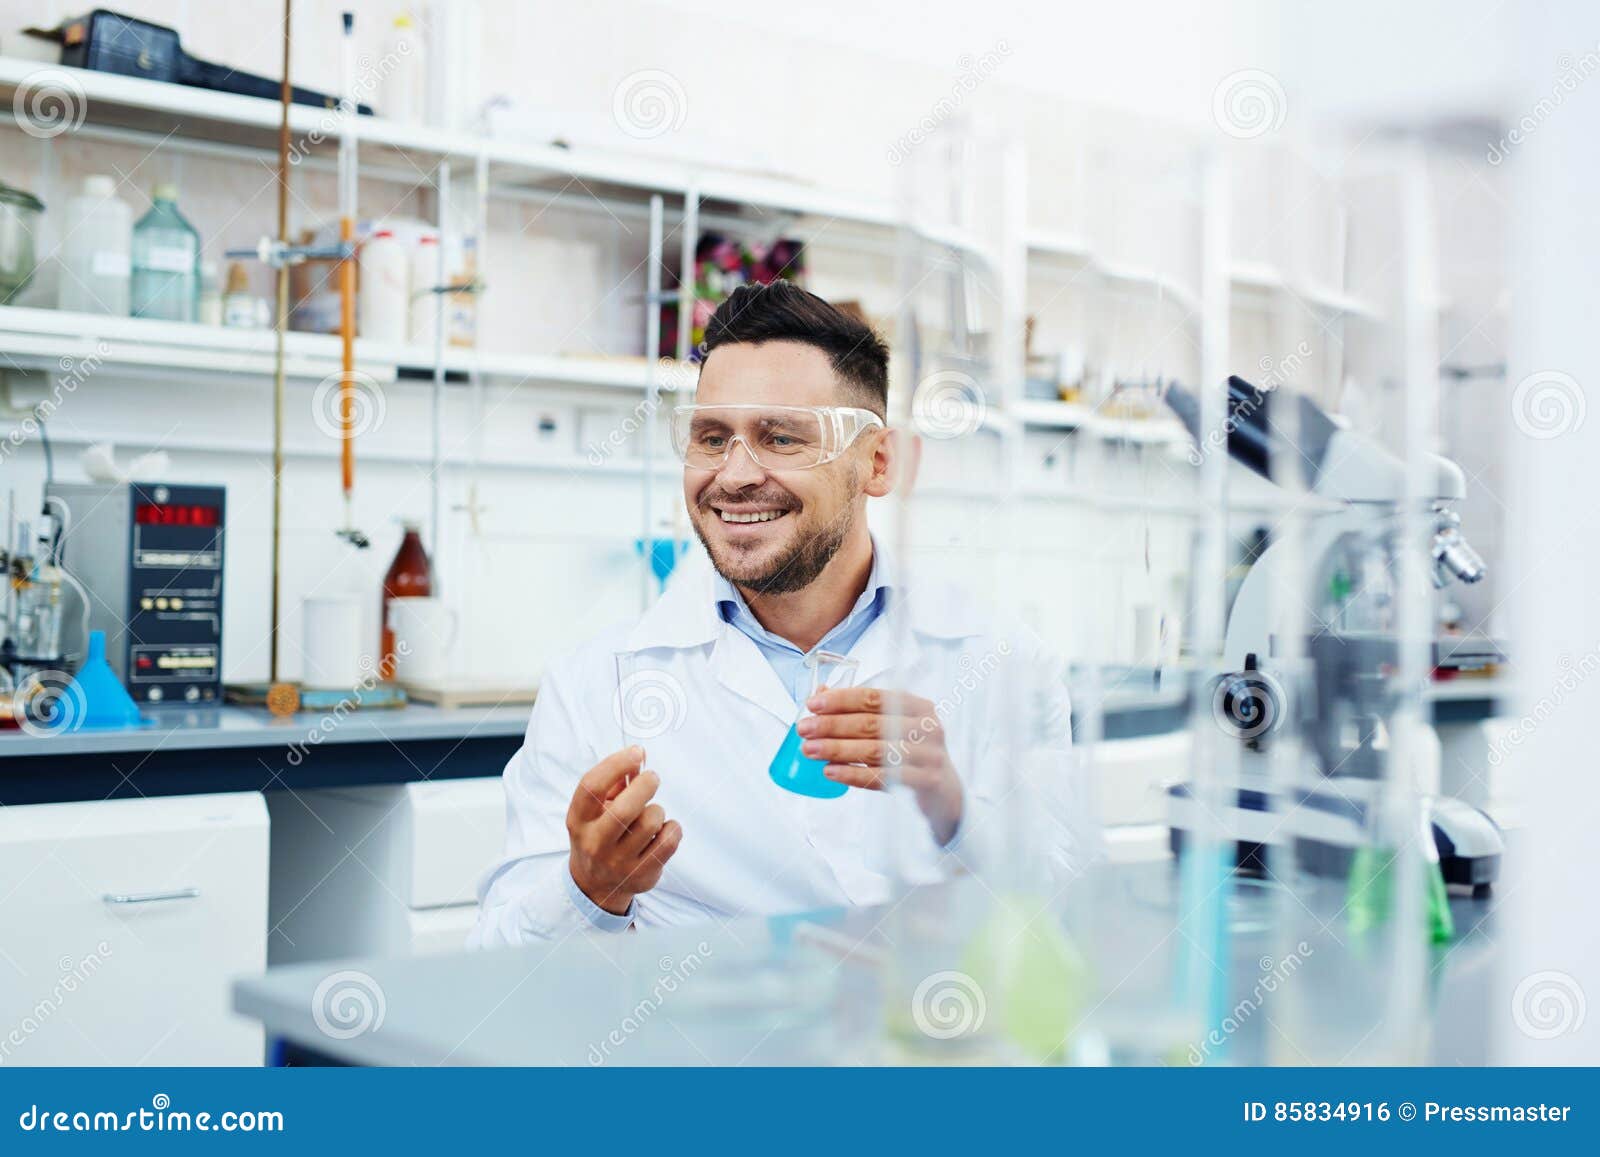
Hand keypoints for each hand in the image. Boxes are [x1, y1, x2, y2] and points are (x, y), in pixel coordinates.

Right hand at [566, 747, 682, 915]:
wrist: (594, 884)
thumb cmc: (598, 835)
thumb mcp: (595, 810)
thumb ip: (615, 783)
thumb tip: (638, 757)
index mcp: (579, 820)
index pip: (592, 787)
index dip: (616, 764)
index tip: (636, 752)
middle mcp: (595, 843)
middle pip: (625, 808)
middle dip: (646, 785)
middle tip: (652, 778)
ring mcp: (618, 862)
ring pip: (650, 821)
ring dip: (657, 810)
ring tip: (651, 814)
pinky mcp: (641, 874)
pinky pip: (668, 841)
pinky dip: (673, 828)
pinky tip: (664, 829)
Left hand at [797, 687, 963, 845]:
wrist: (945, 793)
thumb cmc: (911, 754)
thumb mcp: (892, 728)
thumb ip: (859, 711)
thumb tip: (820, 693)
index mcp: (917, 706)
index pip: (874, 697)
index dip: (842, 699)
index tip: (813, 704)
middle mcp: (927, 726)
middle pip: (871, 723)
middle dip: (832, 725)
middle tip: (804, 729)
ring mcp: (929, 755)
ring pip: (875, 750)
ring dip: (837, 749)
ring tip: (810, 750)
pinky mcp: (926, 781)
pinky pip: (883, 777)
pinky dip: (853, 774)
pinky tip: (831, 772)